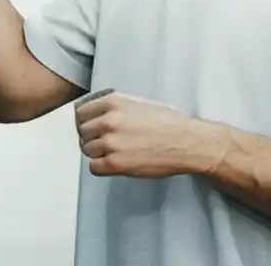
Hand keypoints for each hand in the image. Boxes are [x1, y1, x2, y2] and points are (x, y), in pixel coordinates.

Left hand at [75, 93, 226, 178]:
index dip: (87, 122)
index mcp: (114, 102)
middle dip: (92, 138)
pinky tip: (116, 164)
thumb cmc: (171, 123)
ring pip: (87, 150)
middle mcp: (108, 120)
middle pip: (83, 132)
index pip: (82, 112)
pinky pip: (94, 167)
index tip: (92, 128)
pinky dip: (102, 167)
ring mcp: (110, 142)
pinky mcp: (115, 163)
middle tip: (105, 143)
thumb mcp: (140, 103)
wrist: (188, 142)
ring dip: (98, 153)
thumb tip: (101, 113)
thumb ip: (117, 107)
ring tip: (115, 154)